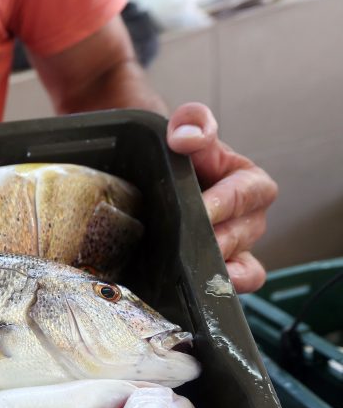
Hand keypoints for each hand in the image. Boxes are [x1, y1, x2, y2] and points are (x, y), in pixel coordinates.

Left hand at [166, 103, 276, 292]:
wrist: (158, 179)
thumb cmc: (179, 156)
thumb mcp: (186, 130)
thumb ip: (191, 123)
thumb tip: (185, 138)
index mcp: (248, 181)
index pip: (246, 192)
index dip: (223, 202)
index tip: (200, 209)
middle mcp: (249, 216)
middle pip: (241, 232)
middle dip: (214, 237)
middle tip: (186, 241)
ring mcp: (238, 245)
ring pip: (239, 260)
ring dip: (214, 263)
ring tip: (189, 263)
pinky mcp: (224, 267)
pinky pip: (240, 281)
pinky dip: (228, 284)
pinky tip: (204, 284)